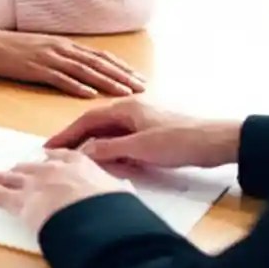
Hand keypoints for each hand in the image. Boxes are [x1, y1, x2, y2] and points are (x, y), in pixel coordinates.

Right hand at [0, 30, 144, 97]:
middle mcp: (61, 48)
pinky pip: (60, 78)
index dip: (120, 66)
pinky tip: (91, 95)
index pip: (99, 56)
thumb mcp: (41, 48)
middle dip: (122, 75)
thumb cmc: (10, 48)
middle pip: (98, 63)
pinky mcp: (35, 68)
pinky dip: (77, 86)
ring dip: (107, 81)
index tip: (138, 77)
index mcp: (64, 45)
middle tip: (143, 87)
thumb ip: (59, 57)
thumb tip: (77, 69)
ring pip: (85, 70)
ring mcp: (49, 58)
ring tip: (125, 92)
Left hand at [0, 149, 130, 233]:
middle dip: (22, 169)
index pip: (64, 157)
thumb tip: (125, 193)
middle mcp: (54, 169)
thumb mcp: (122, 196)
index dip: (53, 160)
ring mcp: (34, 182)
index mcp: (81, 164)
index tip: (48, 159)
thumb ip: (119, 192)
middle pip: (33, 166)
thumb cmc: (115, 210)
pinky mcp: (19, 201)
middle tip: (14, 169)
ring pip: (10, 177)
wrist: (99, 217)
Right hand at [46, 98, 242, 167]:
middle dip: (77, 138)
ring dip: (95, 144)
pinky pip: (125, 137)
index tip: (49, 147)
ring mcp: (145, 119)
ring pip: (111, 131)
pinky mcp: (155, 130)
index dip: (66, 134)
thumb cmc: (181, 140)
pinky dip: (112, 147)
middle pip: (97, 123)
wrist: (220, 141)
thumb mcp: (141, 148)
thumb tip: (84, 152)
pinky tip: (110, 160)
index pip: (87, 119)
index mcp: (126, 107)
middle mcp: (133, 108)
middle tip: (59, 155)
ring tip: (78, 160)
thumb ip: (110, 149)